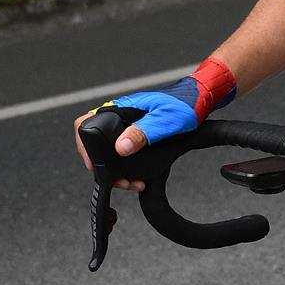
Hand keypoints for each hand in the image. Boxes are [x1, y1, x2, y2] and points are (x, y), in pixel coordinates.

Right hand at [78, 57, 233, 191]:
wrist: (200, 101)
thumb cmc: (183, 105)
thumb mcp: (164, 121)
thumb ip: (142, 133)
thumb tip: (120, 147)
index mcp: (119, 109)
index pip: (85, 124)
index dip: (84, 147)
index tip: (95, 166)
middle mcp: (118, 116)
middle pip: (95, 143)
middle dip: (103, 166)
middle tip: (120, 181)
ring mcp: (126, 126)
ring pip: (110, 152)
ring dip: (116, 171)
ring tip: (132, 183)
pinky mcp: (136, 134)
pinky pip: (123, 153)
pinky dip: (126, 168)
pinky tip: (138, 178)